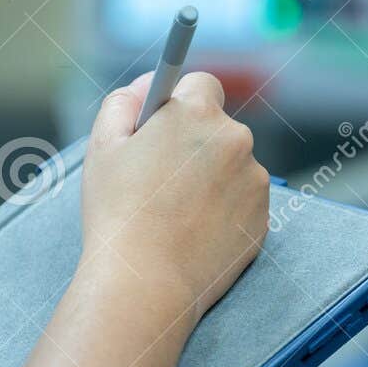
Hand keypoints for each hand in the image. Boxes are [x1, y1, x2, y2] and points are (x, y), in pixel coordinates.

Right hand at [79, 72, 268, 320]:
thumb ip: (124, 101)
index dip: (179, 103)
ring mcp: (256, 181)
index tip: (164, 124)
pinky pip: (243, 201)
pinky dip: (224, 210)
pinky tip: (194, 230)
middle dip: (194, 144)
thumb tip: (147, 86)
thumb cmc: (119, 213)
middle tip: (161, 177)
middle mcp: (237, 140)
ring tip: (175, 211)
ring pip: (232, 166)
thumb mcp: (103, 145)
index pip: (201, 84)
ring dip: (211, 178)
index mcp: (198, 113)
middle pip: (217, 128)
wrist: (146, 282)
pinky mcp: (264, 218)